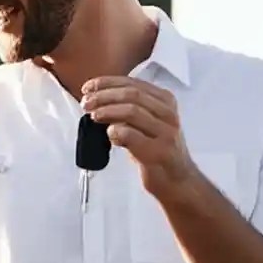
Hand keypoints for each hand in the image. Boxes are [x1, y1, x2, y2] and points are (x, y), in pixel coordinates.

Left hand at [81, 76, 196, 195]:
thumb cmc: (155, 149)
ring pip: (133, 111)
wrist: (176, 179)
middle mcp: (168, 113)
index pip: (132, 83)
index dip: (107, 83)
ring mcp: (166, 132)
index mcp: (164, 101)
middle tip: (86, 103)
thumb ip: (125, 108)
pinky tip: (110, 135)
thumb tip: (95, 98)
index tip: (88, 88)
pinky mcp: (160, 151)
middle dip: (104, 96)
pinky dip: (116, 132)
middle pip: (132, 95)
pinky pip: (133, 136)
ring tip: (93, 116)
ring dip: (107, 111)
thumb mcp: (143, 122)